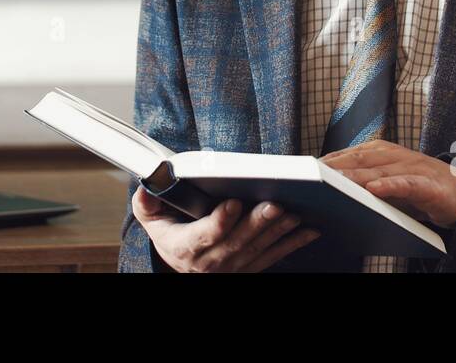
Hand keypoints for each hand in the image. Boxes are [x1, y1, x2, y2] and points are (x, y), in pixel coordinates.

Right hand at [131, 185, 320, 271]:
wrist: (178, 262)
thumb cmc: (167, 230)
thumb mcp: (150, 217)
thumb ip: (147, 202)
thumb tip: (148, 187)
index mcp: (184, 248)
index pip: (203, 236)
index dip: (219, 221)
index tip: (233, 203)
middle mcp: (209, 263)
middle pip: (235, 243)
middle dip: (256, 223)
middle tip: (273, 204)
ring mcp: (231, 268)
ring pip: (256, 250)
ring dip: (276, 232)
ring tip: (292, 214)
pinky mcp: (248, 269)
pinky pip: (272, 257)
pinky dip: (291, 244)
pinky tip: (308, 231)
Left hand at [321, 139, 455, 227]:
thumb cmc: (417, 187)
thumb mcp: (386, 181)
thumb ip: (362, 180)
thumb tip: (328, 188)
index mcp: (381, 152)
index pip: (348, 155)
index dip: (326, 161)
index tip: (303, 169)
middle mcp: (394, 156)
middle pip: (358, 160)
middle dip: (333, 167)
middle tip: (310, 175)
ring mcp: (411, 169)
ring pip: (378, 172)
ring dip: (355, 176)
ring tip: (334, 181)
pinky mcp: (427, 185)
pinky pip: (406, 184)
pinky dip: (391, 185)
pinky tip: (375, 189)